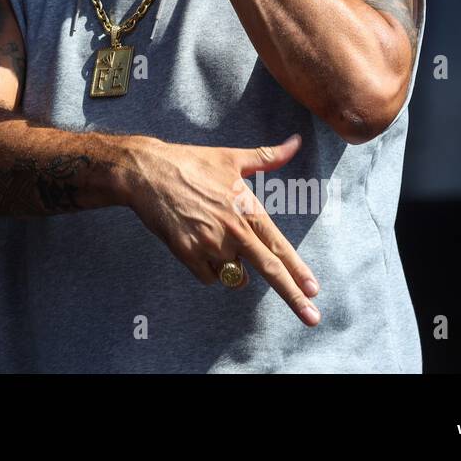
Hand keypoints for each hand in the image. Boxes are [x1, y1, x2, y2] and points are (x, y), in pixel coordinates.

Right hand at [122, 133, 322, 326]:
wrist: (146, 171)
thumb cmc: (190, 163)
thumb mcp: (232, 158)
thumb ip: (268, 157)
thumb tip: (296, 142)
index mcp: (246, 209)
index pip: (279, 246)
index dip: (299, 271)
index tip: (314, 290)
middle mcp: (232, 230)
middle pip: (268, 270)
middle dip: (293, 296)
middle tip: (312, 318)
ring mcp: (209, 243)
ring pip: (232, 274)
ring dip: (231, 267)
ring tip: (214, 237)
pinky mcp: (186, 253)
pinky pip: (208, 276)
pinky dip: (207, 268)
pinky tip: (197, 244)